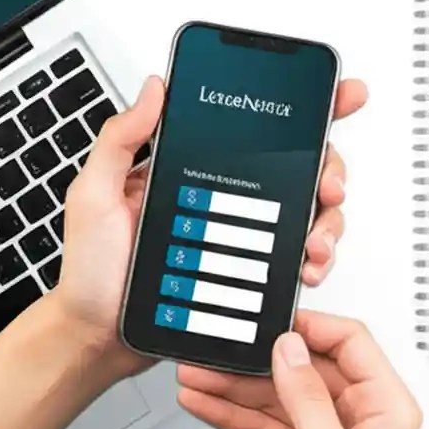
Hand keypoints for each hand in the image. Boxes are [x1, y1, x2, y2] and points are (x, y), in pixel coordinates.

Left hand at [53, 77, 368, 376]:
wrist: (97, 339)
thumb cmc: (91, 272)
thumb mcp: (94, 194)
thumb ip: (120, 139)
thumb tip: (154, 89)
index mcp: (190, 169)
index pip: (250, 127)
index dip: (299, 108)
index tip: (338, 96)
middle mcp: (221, 195)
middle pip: (297, 166)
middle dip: (330, 168)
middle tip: (329, 184)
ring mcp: (237, 234)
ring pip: (306, 211)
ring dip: (327, 219)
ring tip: (316, 238)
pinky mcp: (246, 272)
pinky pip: (293, 257)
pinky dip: (313, 258)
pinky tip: (306, 266)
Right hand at [177, 311, 421, 428]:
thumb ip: (308, 398)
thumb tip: (291, 349)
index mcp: (386, 407)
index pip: (350, 342)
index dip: (309, 326)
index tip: (272, 322)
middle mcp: (362, 417)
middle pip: (305, 368)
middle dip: (254, 362)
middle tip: (218, 353)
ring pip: (278, 397)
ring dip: (235, 387)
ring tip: (198, 378)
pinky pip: (269, 425)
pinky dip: (236, 415)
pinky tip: (209, 403)